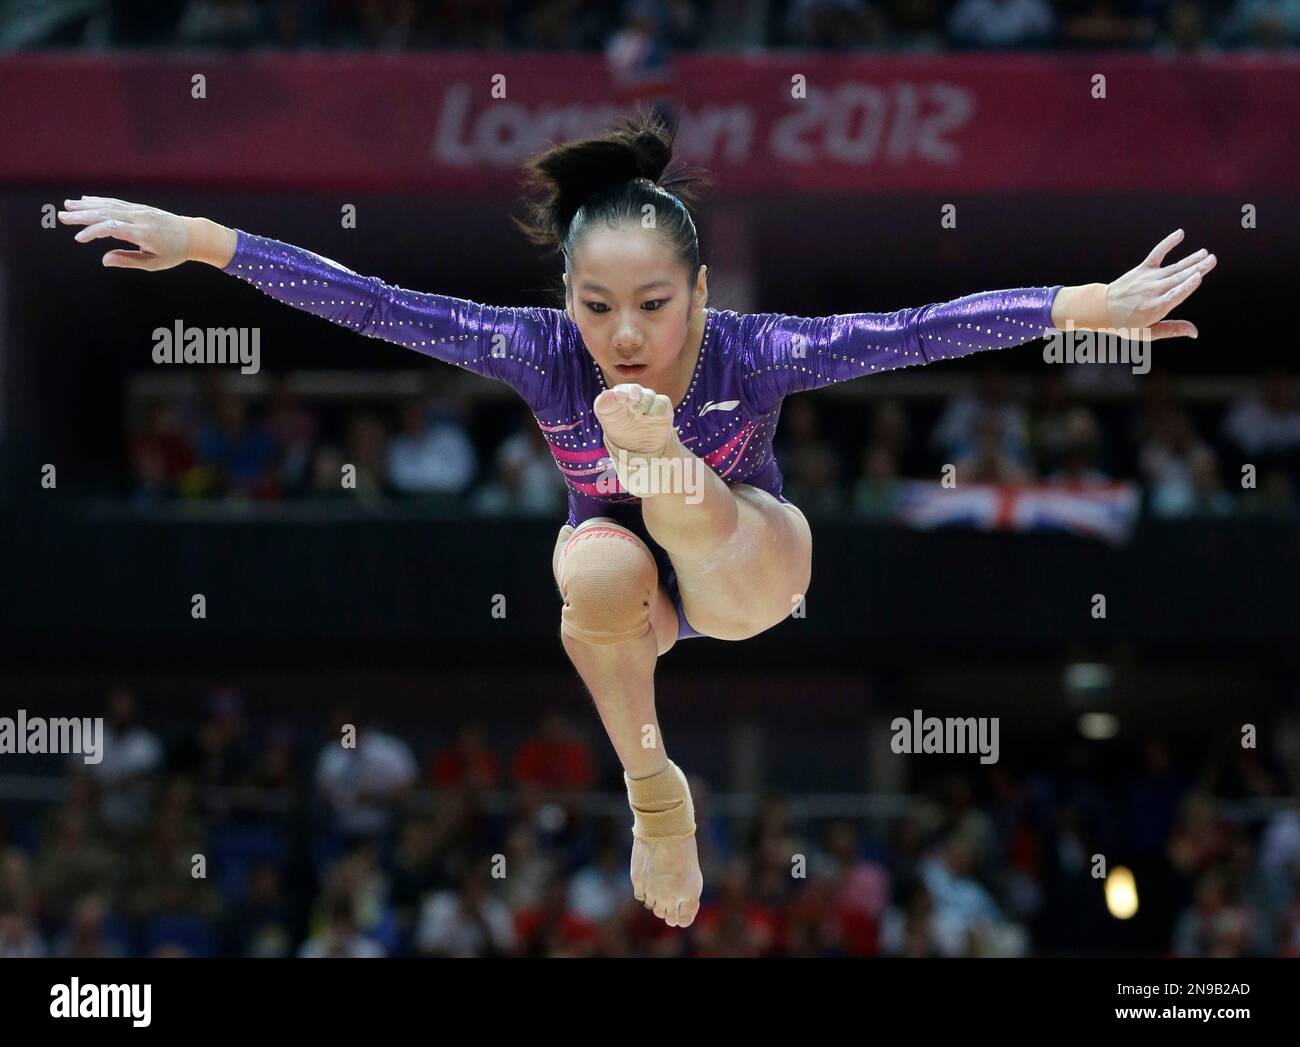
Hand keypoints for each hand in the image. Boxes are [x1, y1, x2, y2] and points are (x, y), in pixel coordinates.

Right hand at [59, 196, 192, 270]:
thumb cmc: (174, 253)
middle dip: (82, 215)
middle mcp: (140, 218)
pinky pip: (116, 203)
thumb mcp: (154, 263)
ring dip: (87, 205)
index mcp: (143, 234)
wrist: (193, 235)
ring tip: (67, 206)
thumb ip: (128, 260)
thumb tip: (104, 260)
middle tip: (62, 217)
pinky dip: (100, 201)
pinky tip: (86, 201)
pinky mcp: (140, 207)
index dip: (93, 232)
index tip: (79, 239)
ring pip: (109, 205)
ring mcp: (140, 210)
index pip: (112, 228)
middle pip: (106, 213)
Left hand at [1103, 229, 1215, 339]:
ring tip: (1205, 253)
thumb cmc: (1126, 324)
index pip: (1174, 296)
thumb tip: (1195, 333)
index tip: (1198, 277)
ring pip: (1173, 268)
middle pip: (1178, 279)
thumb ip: (1171, 330)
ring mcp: (1148, 279)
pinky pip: (1157, 253)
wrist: (1101, 309)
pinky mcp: (1142, 269)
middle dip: (1196, 268)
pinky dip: (1167, 243)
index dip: (1187, 287)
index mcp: (1155, 308)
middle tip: (1212, 259)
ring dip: (1191, 259)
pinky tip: (1180, 234)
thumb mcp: (1147, 334)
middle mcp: (1153, 291)